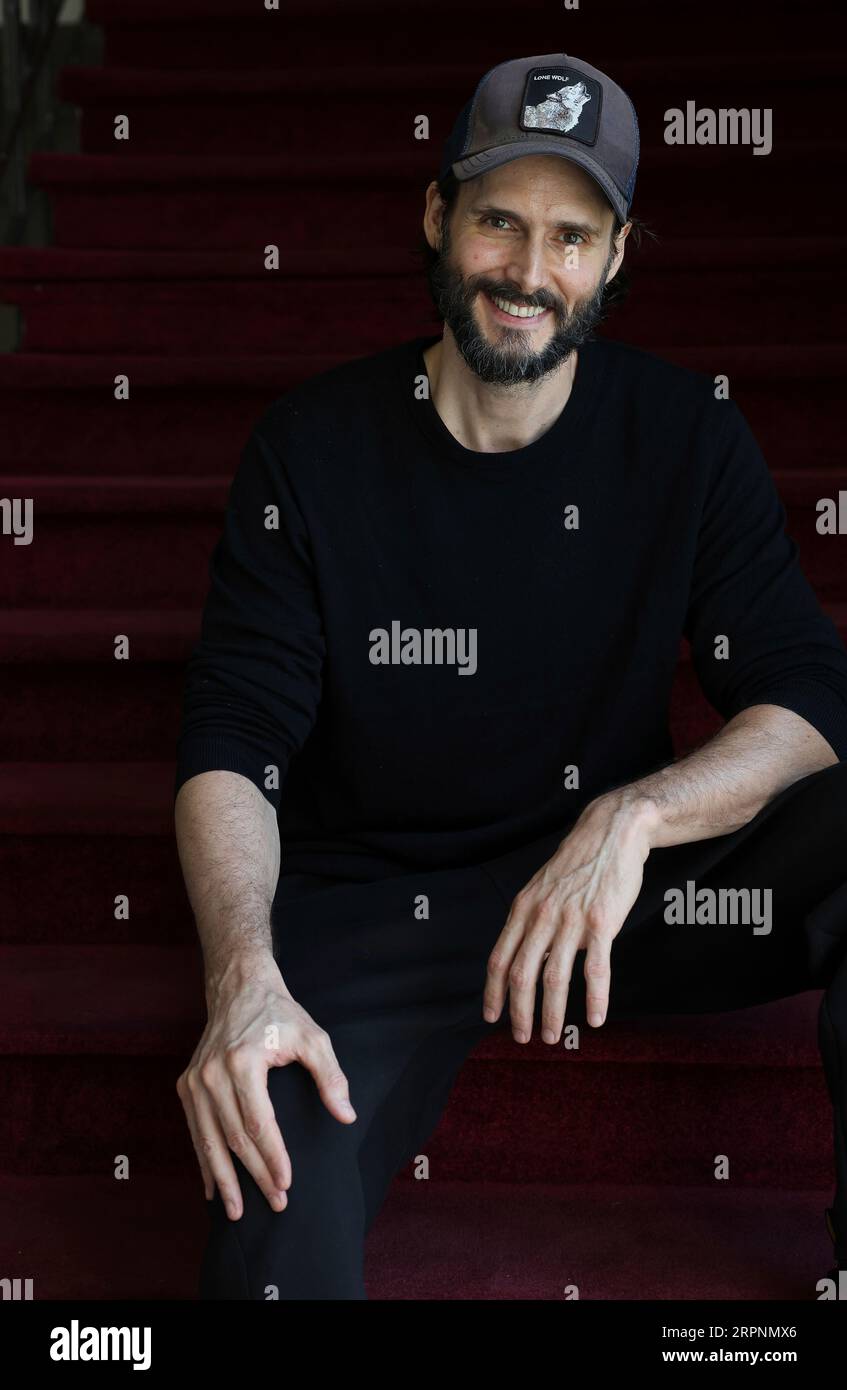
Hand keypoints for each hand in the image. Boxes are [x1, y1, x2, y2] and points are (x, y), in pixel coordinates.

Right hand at [176, 950, 355, 1220]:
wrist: (238, 987)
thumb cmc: (279, 1013)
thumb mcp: (313, 1036)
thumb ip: (331, 1076)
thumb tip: (346, 1116)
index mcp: (242, 1062)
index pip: (259, 1123)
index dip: (273, 1158)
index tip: (287, 1184)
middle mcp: (211, 1074)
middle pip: (235, 1138)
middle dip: (255, 1176)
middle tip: (276, 1204)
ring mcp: (194, 1081)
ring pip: (209, 1142)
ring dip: (225, 1180)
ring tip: (238, 1213)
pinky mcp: (186, 1085)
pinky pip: (195, 1131)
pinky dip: (205, 1161)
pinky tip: (213, 1188)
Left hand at [482, 792, 655, 1041]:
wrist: (610, 833)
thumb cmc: (577, 865)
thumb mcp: (542, 890)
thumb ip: (533, 923)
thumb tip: (528, 962)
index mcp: (523, 909)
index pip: (499, 958)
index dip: (493, 992)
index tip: (491, 1017)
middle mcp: (542, 915)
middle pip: (522, 974)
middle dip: (519, 1012)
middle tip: (522, 1038)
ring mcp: (572, 920)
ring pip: (555, 978)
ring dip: (552, 1014)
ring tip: (553, 1037)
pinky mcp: (602, 923)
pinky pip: (596, 969)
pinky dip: (595, 998)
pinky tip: (595, 1019)